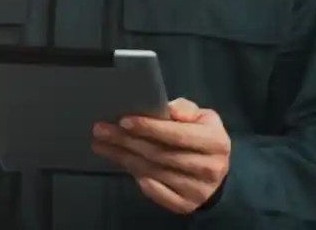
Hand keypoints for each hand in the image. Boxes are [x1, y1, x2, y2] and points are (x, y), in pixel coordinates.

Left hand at [91, 97, 231, 214]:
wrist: (215, 172)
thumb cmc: (201, 137)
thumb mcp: (200, 117)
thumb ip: (184, 109)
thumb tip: (168, 109)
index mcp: (216, 142)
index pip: (177, 135)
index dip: (149, 128)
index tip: (123, 121)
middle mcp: (209, 168)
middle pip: (160, 154)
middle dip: (126, 141)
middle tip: (100, 130)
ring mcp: (198, 190)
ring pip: (153, 171)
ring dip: (123, 157)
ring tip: (101, 144)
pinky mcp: (186, 205)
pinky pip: (154, 191)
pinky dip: (136, 176)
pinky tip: (120, 163)